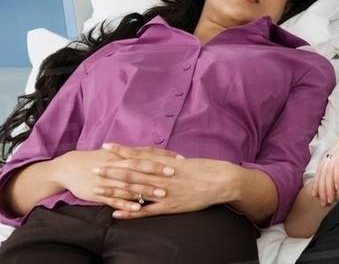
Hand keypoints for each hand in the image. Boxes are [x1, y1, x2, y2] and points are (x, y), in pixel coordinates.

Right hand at [51, 146, 176, 215]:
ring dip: (146, 189)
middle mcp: (117, 166)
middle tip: (174, 174)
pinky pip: (114, 199)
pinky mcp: (99, 193)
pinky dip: (126, 203)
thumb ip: (137, 154)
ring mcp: (108, 180)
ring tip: (162, 194)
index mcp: (123, 155)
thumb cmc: (98, 159)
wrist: (70, 167)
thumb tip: (158, 153)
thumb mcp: (117, 154)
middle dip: (157, 171)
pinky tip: (138, 207)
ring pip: (130, 185)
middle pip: (140, 168)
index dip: (163, 156)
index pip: (147, 154)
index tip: (180, 159)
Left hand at [96, 144, 237, 219]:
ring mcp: (164, 192)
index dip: (121, 152)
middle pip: (132, 173)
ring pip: (134, 191)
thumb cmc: (209, 169)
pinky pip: (145, 211)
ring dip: (114, 190)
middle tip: (93, 168)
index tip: (106, 148)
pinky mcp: (169, 206)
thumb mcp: (188, 161)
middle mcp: (162, 176)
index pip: (139, 156)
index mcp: (166, 163)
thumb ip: (170, 162)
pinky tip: (114, 212)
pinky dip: (129, 212)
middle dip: (111, 170)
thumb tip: (159, 159)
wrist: (223, 181)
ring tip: (96, 189)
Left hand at [313, 118, 338, 202]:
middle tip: (321, 200)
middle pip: (323, 166)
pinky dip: (337, 175)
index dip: (318, 180)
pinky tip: (338, 186)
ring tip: (329, 197)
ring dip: (327, 184)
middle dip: (320, 185)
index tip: (317, 194)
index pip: (323, 164)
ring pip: (330, 166)